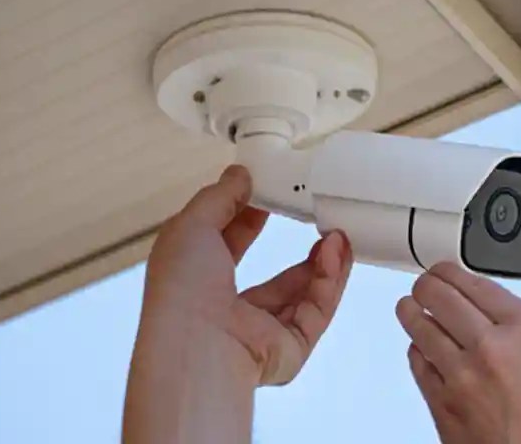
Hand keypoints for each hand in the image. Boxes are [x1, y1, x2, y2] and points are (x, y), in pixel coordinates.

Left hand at [137, 164, 353, 384]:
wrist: (198, 345)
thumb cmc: (183, 288)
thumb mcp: (191, 226)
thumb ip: (219, 198)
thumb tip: (240, 174)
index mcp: (200, 283)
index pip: (230, 247)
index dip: (251, 219)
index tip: (275, 194)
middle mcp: (231, 310)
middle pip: (277, 277)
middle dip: (299, 246)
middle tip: (319, 216)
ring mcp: (263, 331)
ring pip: (304, 293)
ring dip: (324, 261)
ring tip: (337, 233)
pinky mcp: (291, 347)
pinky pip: (318, 309)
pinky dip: (330, 279)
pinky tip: (336, 251)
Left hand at [396, 263, 520, 443]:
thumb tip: (492, 313)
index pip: (475, 283)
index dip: (452, 271)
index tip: (444, 269)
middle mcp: (490, 345)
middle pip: (441, 296)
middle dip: (427, 285)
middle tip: (424, 285)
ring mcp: (461, 374)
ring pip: (420, 325)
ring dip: (411, 312)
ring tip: (410, 307)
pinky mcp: (441, 401)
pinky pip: (417, 362)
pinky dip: (416, 350)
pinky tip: (420, 347)